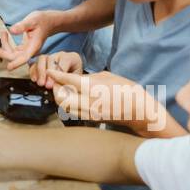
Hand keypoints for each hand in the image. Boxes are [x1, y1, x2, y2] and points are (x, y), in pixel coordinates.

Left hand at [0, 10, 62, 70]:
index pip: (25, 57)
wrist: (49, 22)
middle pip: (15, 57)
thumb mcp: (32, 20)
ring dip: (4, 46)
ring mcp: (27, 50)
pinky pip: (13, 50)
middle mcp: (30, 50)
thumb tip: (12, 30)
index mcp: (34, 46)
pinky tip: (5, 34)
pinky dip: (7, 43)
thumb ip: (22, 26)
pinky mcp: (24, 47)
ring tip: (3, 33)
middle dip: (3, 53)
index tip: (9, 67)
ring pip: (12, 54)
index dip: (17, 63)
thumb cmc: (43, 21)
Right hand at [31, 51, 82, 88]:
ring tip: (40, 83)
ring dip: (40, 72)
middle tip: (47, 85)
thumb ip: (70, 83)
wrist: (73, 79)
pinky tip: (34, 80)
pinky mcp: (42, 61)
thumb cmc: (76, 79)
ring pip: (42, 59)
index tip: (55, 82)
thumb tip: (61, 88)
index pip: (65, 60)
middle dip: (48, 74)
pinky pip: (34, 63)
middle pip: (51, 59)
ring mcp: (50, 56)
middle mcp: (60, 55)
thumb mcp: (77, 81)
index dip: (59, 71)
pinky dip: (33, 71)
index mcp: (72, 57)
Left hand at [43, 69, 169, 134]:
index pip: (67, 80)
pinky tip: (72, 98)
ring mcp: (89, 113)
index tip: (50, 70)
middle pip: (60, 98)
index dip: (56, 74)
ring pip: (64, 107)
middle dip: (55, 88)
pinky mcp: (91, 119)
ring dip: (60, 98)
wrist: (139, 110)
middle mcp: (87, 102)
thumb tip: (76, 78)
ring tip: (63, 89)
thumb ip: (89, 77)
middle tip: (56, 81)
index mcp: (92, 88)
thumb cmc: (126, 89)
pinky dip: (68, 105)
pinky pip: (73, 112)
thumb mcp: (107, 76)